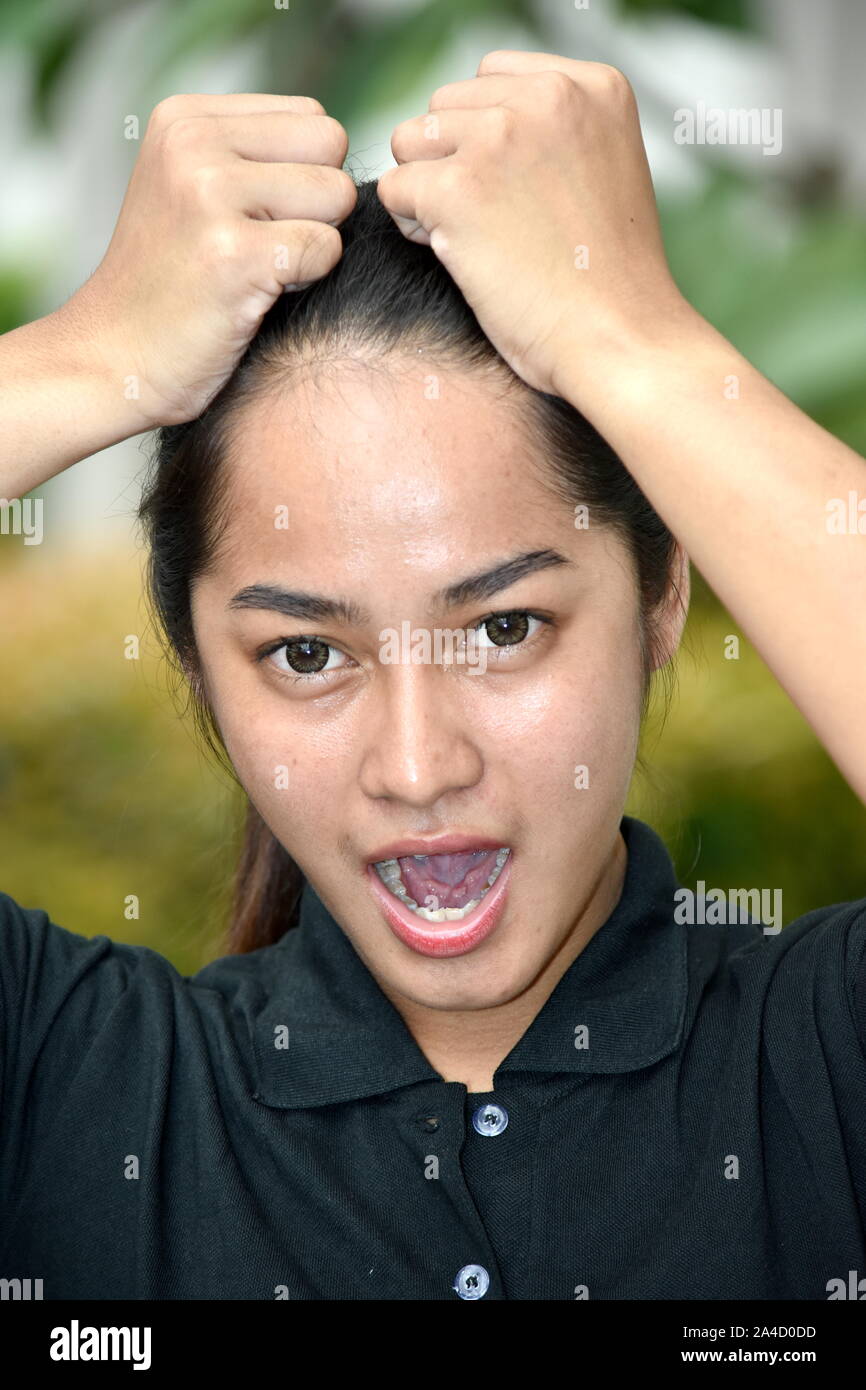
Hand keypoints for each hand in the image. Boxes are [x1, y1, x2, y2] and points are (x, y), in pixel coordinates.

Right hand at [60, 93, 356, 427]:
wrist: (114, 359)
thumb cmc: (173, 287)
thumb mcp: (194, 190)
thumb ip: (259, 156)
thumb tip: (344, 152)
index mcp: (186, 119)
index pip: (313, 118)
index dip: (306, 175)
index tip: (254, 217)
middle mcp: (193, 142)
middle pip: (331, 146)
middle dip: (318, 203)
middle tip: (264, 246)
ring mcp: (210, 194)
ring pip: (336, 196)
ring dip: (312, 244)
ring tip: (256, 270)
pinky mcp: (233, 253)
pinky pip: (325, 249)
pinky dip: (305, 281)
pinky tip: (255, 295)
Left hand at [377, 50, 688, 398]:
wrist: (620, 339)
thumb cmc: (608, 280)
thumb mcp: (602, 171)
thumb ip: (551, 133)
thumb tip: (473, 127)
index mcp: (592, 85)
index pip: (490, 76)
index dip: (483, 137)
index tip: (517, 192)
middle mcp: (548, 96)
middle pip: (444, 105)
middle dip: (451, 160)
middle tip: (496, 224)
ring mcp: (500, 138)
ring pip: (409, 140)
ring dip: (426, 189)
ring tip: (475, 237)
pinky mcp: (458, 188)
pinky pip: (394, 189)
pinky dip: (413, 228)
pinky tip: (459, 256)